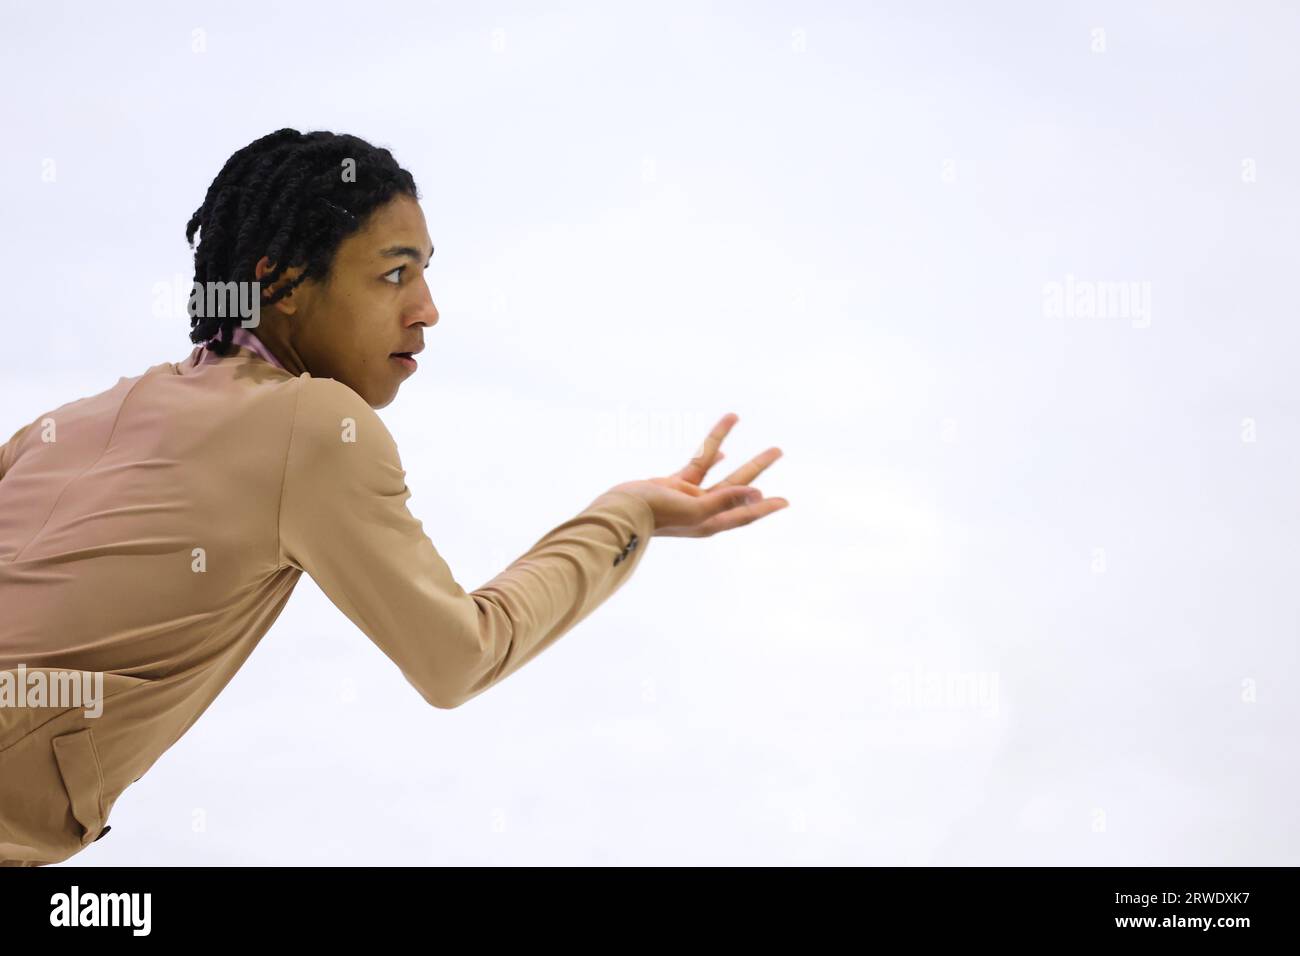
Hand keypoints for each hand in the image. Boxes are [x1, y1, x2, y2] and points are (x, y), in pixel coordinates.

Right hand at [605, 412, 787, 537]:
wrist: (618, 512)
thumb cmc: (655, 514)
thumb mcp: (693, 510)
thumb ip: (725, 501)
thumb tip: (757, 494)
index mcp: (711, 522)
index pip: (745, 512)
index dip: (765, 506)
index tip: (785, 501)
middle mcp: (704, 512)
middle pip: (738, 485)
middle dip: (757, 467)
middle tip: (777, 450)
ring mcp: (689, 498)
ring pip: (718, 470)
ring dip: (732, 452)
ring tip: (743, 429)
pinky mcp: (674, 486)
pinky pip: (697, 467)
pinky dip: (710, 455)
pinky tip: (723, 450)